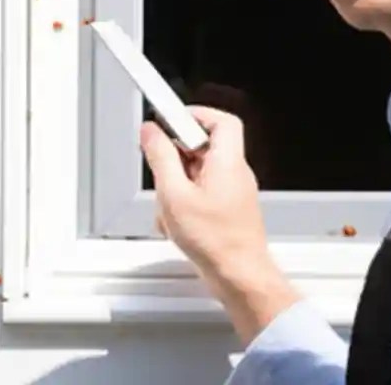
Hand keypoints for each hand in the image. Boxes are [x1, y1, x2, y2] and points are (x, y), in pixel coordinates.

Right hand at [141, 105, 299, 343]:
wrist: (239, 276)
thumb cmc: (216, 242)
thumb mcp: (175, 195)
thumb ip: (161, 159)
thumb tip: (151, 132)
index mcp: (227, 162)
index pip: (220, 119)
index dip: (194, 114)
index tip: (169, 119)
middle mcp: (234, 173)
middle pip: (203, 146)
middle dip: (176, 157)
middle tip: (162, 169)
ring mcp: (232, 192)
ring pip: (197, 172)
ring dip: (176, 185)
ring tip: (170, 205)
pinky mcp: (227, 210)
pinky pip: (200, 193)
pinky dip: (183, 203)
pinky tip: (176, 222)